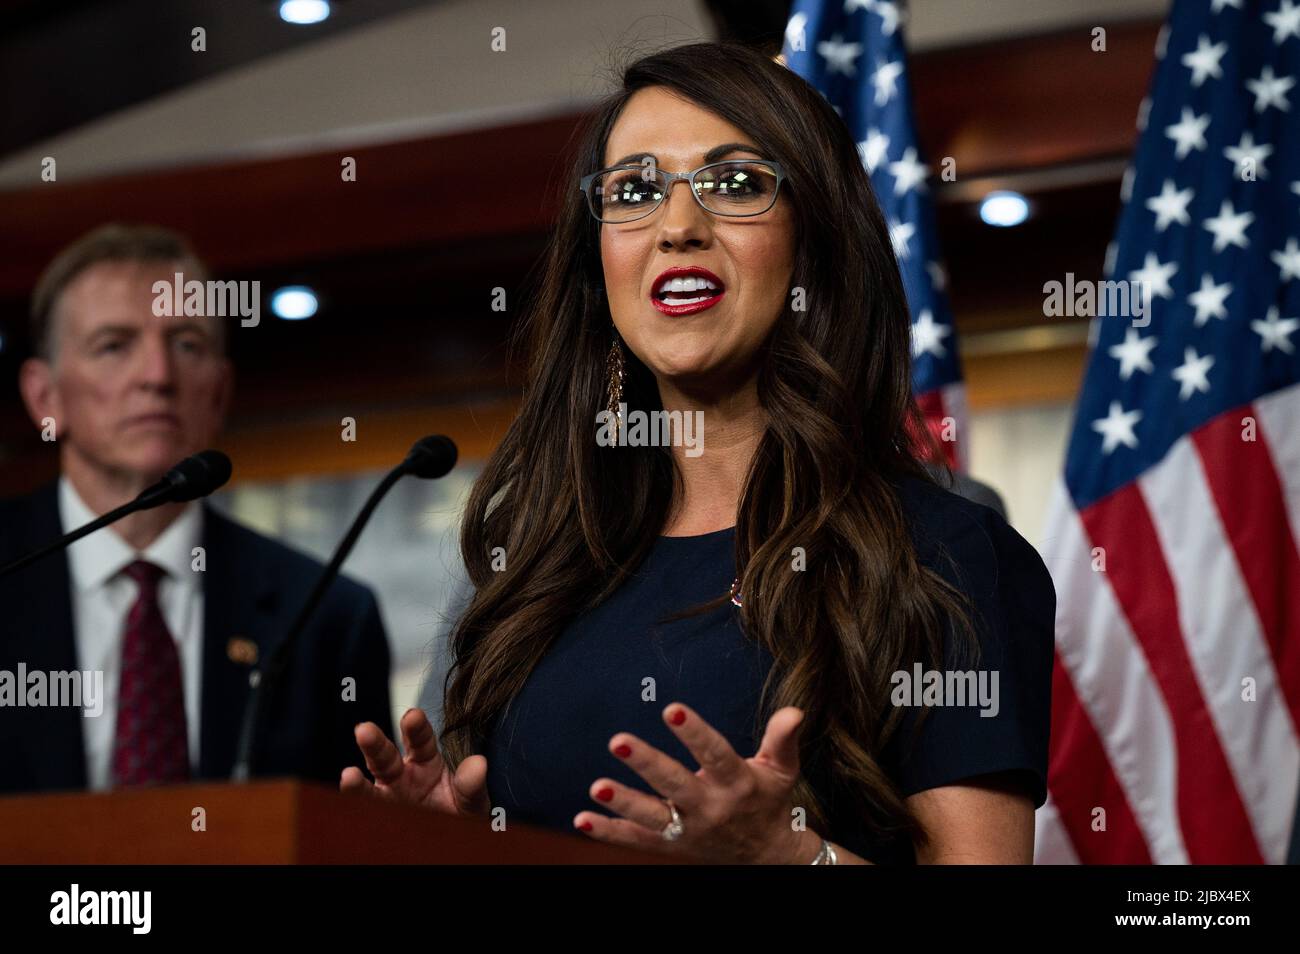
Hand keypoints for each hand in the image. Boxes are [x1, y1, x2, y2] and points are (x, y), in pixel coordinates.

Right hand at [340, 707, 490, 816]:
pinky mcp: (380, 818)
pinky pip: (366, 811)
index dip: (416, 727)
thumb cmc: (459, 813)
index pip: (420, 739)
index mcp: (426, 760)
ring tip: (348, 775)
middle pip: (385, 755)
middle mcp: (401, 774)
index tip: (413, 716)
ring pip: (369, 787)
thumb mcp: (471, 799)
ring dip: (357, 782)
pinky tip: (350, 799)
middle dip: (374, 743)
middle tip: (364, 730)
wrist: (452, 840)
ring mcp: (388, 796)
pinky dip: (357, 805)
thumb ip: (471, 783)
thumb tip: (479, 764)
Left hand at [573, 702, 819, 863]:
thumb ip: (783, 738)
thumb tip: (795, 710)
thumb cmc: (770, 800)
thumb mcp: (782, 769)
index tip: (672, 708)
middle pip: (675, 785)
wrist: (767, 856)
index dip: (695, 732)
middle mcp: (710, 807)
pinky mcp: (672, 846)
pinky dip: (609, 832)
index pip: (714, 754)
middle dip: (646, 763)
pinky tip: (581, 819)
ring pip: (652, 817)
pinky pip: (637, 841)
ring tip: (596, 786)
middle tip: (617, 740)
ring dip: (623, 802)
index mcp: (736, 783)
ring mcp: (689, 829)